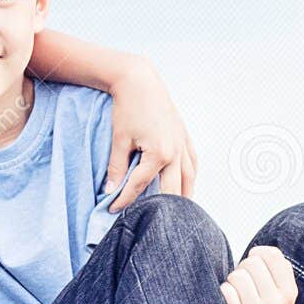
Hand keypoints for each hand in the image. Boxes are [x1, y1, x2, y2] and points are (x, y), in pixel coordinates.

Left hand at [105, 59, 197, 210]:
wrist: (140, 81)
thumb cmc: (128, 108)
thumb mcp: (119, 140)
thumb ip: (117, 168)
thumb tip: (110, 190)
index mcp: (159, 154)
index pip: (140, 186)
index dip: (125, 200)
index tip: (114, 210)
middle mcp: (175, 152)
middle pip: (171, 190)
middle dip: (162, 207)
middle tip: (154, 222)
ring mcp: (183, 144)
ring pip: (188, 178)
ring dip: (184, 196)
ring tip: (180, 214)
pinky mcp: (184, 136)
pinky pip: (192, 162)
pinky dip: (190, 176)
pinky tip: (188, 185)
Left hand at [219, 247, 297, 303]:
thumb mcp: (280, 302)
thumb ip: (277, 275)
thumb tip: (261, 251)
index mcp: (290, 295)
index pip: (273, 255)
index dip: (258, 255)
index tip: (254, 264)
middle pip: (251, 263)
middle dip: (242, 270)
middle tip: (242, 285)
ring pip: (237, 277)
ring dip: (231, 284)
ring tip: (236, 297)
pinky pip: (225, 292)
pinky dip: (222, 297)